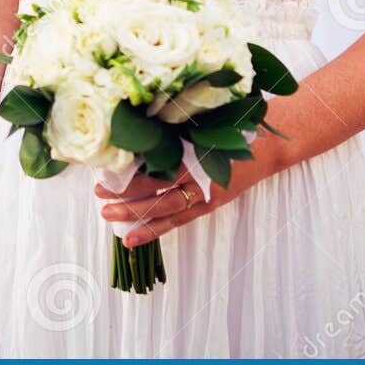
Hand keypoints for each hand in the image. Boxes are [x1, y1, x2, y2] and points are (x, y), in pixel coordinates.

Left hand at [95, 148, 279, 245]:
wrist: (265, 149)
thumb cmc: (229, 130)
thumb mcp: (200, 127)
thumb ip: (172, 135)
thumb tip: (132, 136)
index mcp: (197, 155)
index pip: (159, 171)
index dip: (132, 176)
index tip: (106, 174)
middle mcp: (201, 179)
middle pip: (159, 193)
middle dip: (127, 197)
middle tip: (99, 196)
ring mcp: (205, 196)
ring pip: (166, 211)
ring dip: (136, 216)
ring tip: (109, 218)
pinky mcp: (209, 206)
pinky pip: (178, 221)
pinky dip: (154, 230)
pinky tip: (133, 237)